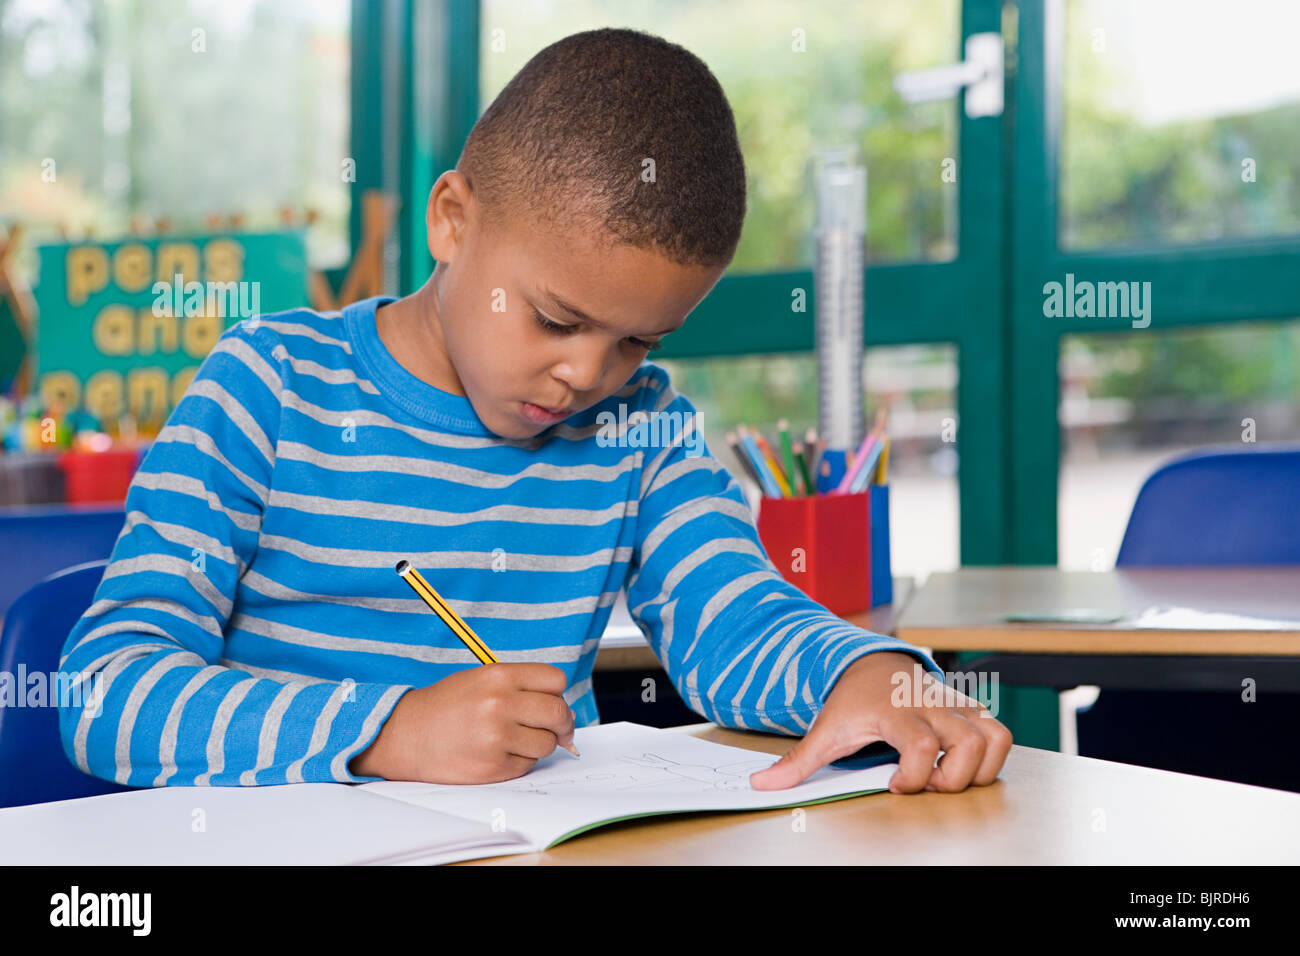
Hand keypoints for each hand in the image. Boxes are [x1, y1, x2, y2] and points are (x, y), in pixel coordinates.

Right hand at [348, 663, 576, 782]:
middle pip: (558, 713)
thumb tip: (565, 714)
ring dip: (539, 744)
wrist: (407, 735)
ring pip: (547, 743)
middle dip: (562, 723)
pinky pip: (528, 765)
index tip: (552, 702)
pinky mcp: (493, 767)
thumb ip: (521, 689)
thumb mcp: (482, 680)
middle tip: (557, 729)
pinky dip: (520, 761)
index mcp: (499, 676)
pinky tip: (500, 753)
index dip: (557, 693)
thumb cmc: (447, 706)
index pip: (555, 680)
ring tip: (515, 739)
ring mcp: (497, 737)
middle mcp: (500, 704)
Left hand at [748, 651, 1011, 792]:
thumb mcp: (823, 730)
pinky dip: (989, 755)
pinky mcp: (970, 710)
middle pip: (968, 743)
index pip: (920, 745)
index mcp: (894, 710)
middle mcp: (931, 705)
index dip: (913, 776)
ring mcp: (955, 706)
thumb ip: (796, 762)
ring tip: (946, 775)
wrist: (872, 665)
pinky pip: (1000, 733)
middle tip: (925, 782)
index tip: (894, 784)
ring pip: (995, 736)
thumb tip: (760, 785)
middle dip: (953, 777)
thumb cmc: (851, 703)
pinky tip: (957, 763)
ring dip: (978, 768)